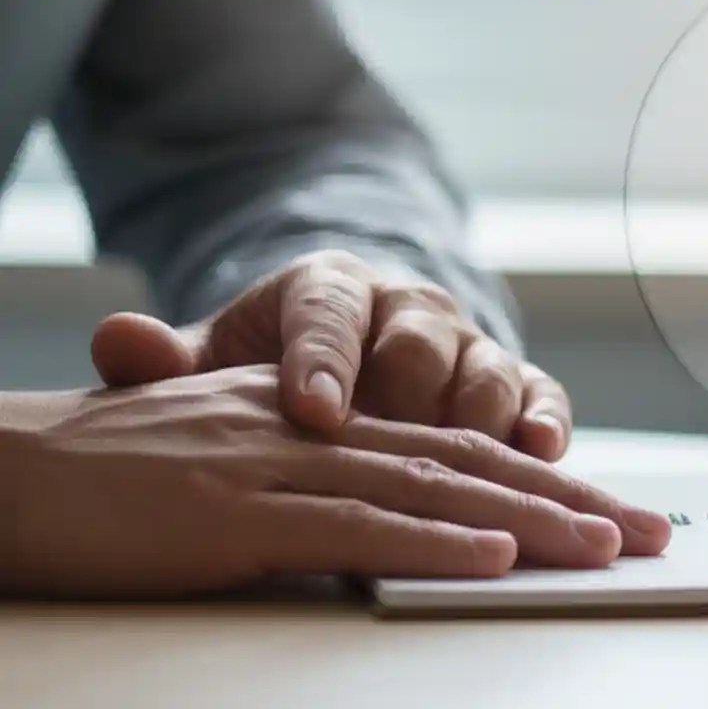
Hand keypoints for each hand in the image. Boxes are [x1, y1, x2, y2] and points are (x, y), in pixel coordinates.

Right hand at [0, 366, 668, 597]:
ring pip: (431, 487)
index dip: (538, 476)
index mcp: (320, 419)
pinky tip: (493, 555)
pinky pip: (354, 525)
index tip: (606, 512)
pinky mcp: (237, 512)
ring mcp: (280, 465)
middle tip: (645, 530)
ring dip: (526, 519)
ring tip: (604, 545)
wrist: (13, 470)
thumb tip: (381, 528)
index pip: (452, 445)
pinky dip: (433, 539)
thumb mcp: (231, 467)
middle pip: (467, 459)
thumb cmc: (113, 477)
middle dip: (566, 496)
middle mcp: (316, 429)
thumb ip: (309, 488)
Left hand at [89, 250, 570, 460]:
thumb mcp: (225, 357)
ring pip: (483, 371)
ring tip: (462, 464)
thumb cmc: (284, 362)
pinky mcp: (514, 380)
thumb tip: (119, 343)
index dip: (323, 360)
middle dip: (403, 395)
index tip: (313, 410)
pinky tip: (540, 453)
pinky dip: (544, 421)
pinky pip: (540, 394)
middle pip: (417, 342)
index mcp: (331, 288)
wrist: (359, 343)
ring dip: (476, 419)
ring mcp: (466, 345)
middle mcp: (408, 309)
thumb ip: (174, 360)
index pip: (327, 313)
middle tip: (384, 449)